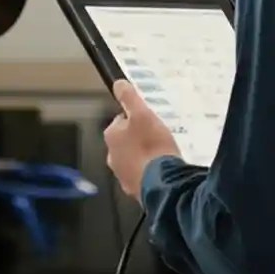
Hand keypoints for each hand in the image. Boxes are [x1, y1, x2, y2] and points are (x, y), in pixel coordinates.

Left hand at [104, 80, 181, 202]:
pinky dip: (148, 172)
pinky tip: (161, 170)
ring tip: (161, 154)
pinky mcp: (134, 189)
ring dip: (143, 157)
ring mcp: (122, 175)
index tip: (149, 121)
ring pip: (132, 160)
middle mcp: (112, 156)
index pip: (120, 121)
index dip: (136, 119)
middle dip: (138, 139)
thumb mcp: (143, 114)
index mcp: (111, 136)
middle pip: (125, 142)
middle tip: (157, 137)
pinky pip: (141, 176)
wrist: (163, 182)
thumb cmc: (152, 145)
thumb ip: (130, 98)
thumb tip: (118, 84)